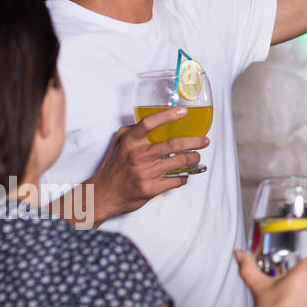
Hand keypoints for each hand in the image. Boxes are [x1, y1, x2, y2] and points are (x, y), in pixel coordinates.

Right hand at [90, 107, 208, 218]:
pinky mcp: (150, 189)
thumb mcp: (119, 143)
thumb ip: (135, 130)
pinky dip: (185, 176)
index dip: (168, 115)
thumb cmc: (114, 167)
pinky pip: (177, 180)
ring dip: (194, 158)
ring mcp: (145, 173)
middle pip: (174, 145)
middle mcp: (138, 156)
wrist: (103, 195)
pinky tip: (184, 173)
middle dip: (195, 142)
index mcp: (130, 142)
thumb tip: (157, 119)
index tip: (183, 111)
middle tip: (204, 140)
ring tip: (197, 156)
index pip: (150, 123)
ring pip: (180, 162)